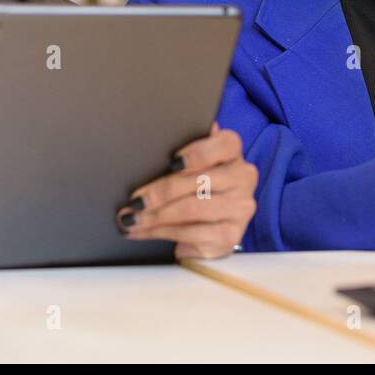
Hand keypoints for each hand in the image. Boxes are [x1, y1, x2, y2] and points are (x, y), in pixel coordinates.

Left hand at [120, 123, 257, 258]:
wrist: (209, 229)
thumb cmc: (195, 189)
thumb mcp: (190, 168)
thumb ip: (183, 152)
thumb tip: (160, 138)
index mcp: (233, 154)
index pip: (225, 145)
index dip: (198, 153)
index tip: (171, 162)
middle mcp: (242, 178)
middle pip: (199, 180)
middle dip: (160, 192)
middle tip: (135, 200)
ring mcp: (239, 209)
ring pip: (191, 209)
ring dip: (156, 216)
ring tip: (132, 218)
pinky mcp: (230, 236)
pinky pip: (191, 233)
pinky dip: (161, 233)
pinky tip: (143, 231)